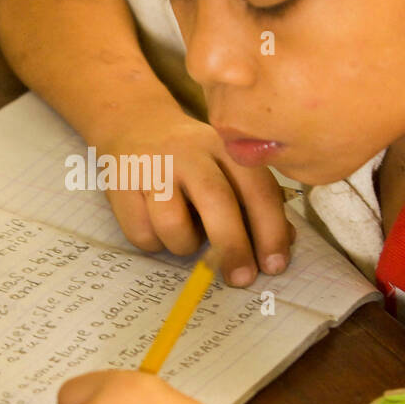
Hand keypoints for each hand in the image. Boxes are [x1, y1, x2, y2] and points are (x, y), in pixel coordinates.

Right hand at [93, 112, 295, 286]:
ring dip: (185, 245)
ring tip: (185, 235)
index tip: (275, 265)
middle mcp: (191, 152)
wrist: (135, 124)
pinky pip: (143, 234)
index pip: (256, 188)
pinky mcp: (121, 184)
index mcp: (226, 147)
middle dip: (233, 246)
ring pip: (173, 225)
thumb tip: (283, 242)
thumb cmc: (193, 159)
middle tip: (241, 279)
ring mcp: (153, 167)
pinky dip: (155, 242)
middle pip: (217, 201)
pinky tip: (156, 225)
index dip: (270, 230)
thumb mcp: (227, 167)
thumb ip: (255, 201)